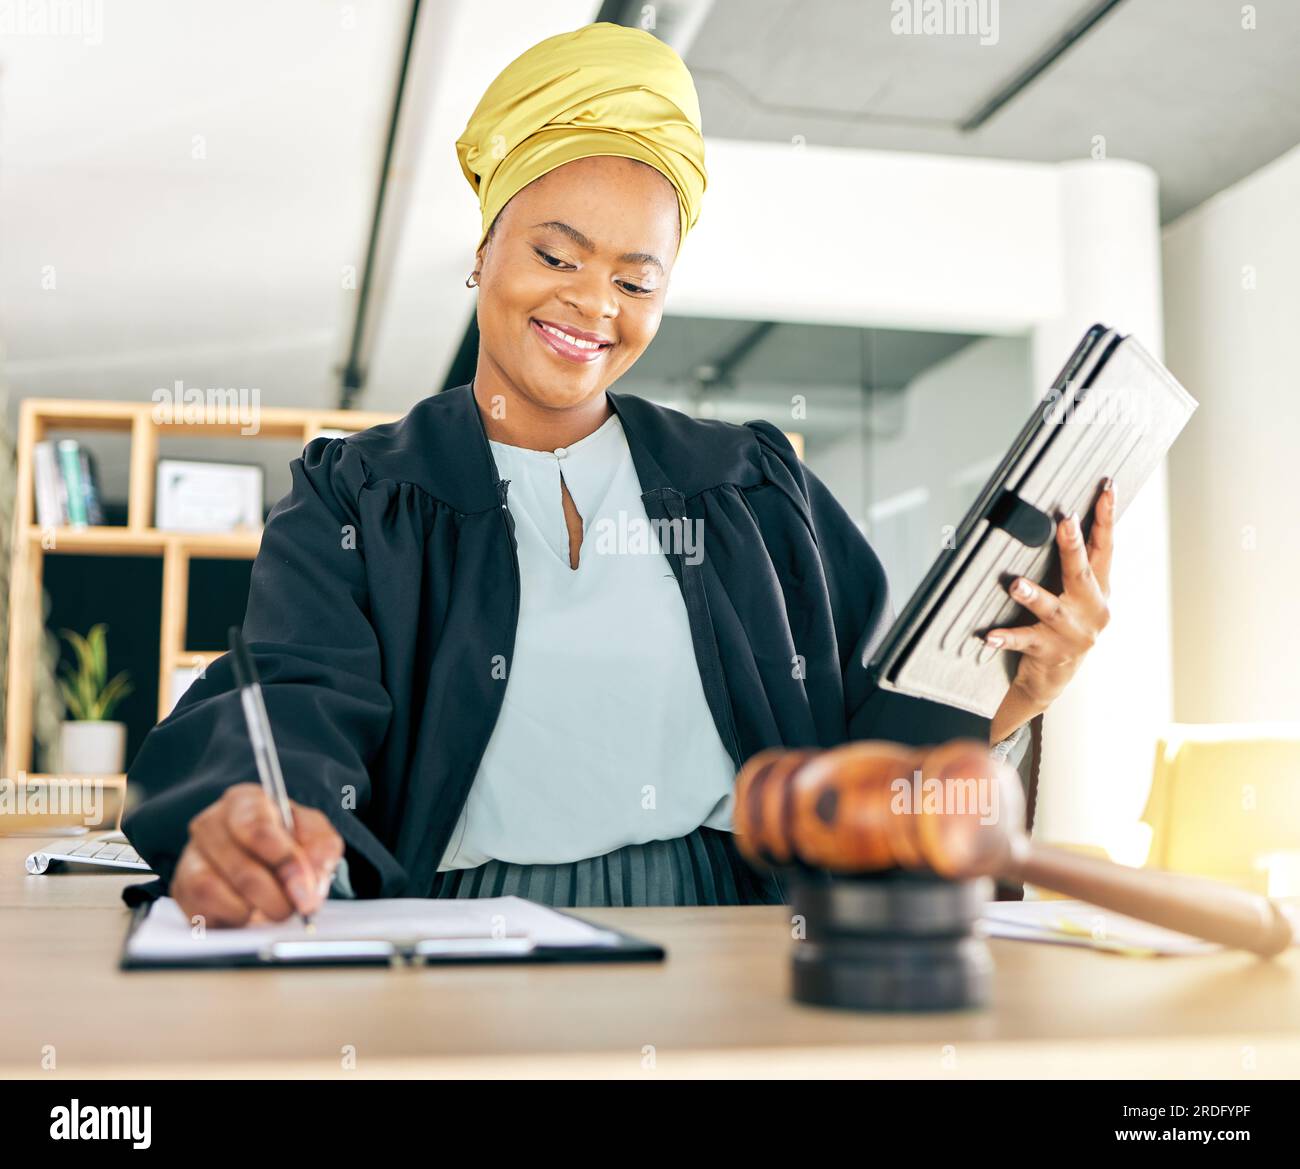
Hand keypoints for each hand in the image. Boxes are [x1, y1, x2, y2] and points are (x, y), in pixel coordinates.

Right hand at [172, 784, 343, 926]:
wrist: (267, 864)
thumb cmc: (289, 842)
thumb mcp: (315, 836)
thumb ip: (320, 850)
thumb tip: (308, 882)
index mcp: (245, 801)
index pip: (257, 828)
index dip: (285, 862)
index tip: (304, 890)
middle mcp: (211, 822)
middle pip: (240, 866)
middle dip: (274, 896)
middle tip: (295, 908)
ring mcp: (191, 855)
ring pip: (211, 889)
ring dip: (250, 909)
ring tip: (272, 911)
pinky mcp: (182, 888)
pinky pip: (198, 910)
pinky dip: (228, 919)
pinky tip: (247, 914)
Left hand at [986, 478, 1114, 739]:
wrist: (1056, 676)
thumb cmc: (1063, 623)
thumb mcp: (1076, 593)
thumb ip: (1073, 562)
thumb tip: (1059, 515)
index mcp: (1099, 588)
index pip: (1105, 546)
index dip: (1107, 516)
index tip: (1107, 486)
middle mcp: (1092, 609)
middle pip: (1081, 572)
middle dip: (1073, 546)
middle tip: (1065, 521)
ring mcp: (1072, 634)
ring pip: (1051, 609)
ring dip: (1033, 595)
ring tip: (1016, 585)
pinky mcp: (1049, 652)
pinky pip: (1023, 642)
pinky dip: (1006, 638)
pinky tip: (989, 636)